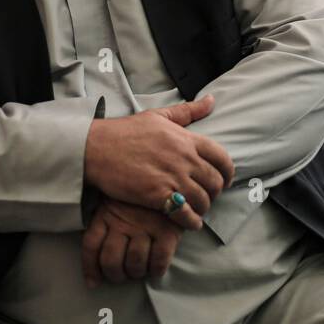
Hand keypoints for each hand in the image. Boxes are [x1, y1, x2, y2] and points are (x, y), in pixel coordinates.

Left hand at [82, 199, 182, 286]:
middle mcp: (124, 221)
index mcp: (107, 213)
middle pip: (110, 261)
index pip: (91, 245)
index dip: (90, 269)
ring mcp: (146, 226)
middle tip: (122, 275)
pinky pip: (159, 261)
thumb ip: (105, 225)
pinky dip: (156, 270)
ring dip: (136, 273)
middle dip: (115, 275)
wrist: (172, 182)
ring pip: (134, 262)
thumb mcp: (116, 203)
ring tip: (140, 270)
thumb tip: (95, 265)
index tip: (93, 282)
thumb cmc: (140, 199)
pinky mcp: (168, 231)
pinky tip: (156, 269)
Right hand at [83, 95, 234, 229]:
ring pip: (203, 198)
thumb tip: (211, 99)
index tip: (224, 180)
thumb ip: (187, 111)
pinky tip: (189, 223)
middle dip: (216, 192)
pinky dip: (191, 221)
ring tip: (197, 210)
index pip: (222, 157)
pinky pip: (185, 212)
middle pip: (215, 181)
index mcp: (186, 138)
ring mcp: (171, 176)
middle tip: (208, 197)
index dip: (227, 172)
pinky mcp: (157, 195)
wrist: (96, 148)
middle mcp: (183, 157)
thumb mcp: (158, 115)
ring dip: (203, 208)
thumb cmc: (125, 131)